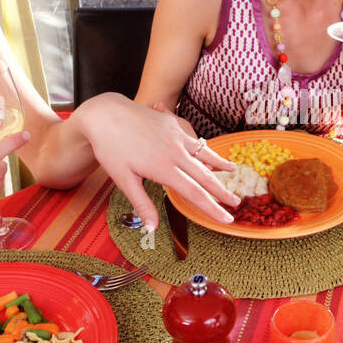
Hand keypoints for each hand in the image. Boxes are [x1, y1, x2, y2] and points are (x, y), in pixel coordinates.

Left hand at [77, 93, 238, 228]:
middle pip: (205, 176)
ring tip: (233, 171)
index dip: (212, 209)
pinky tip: (209, 152)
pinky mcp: (173, 125)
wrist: (105, 113)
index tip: (226, 219)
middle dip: (222, 192)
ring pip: (204, 154)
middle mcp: (175, 152)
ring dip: (219, 165)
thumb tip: (152, 229)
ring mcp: (176, 136)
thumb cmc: (110, 148)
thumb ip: (142, 204)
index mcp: (164, 169)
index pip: (195, 194)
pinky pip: (194, 140)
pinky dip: (205, 148)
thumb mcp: (124, 180)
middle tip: (237, 204)